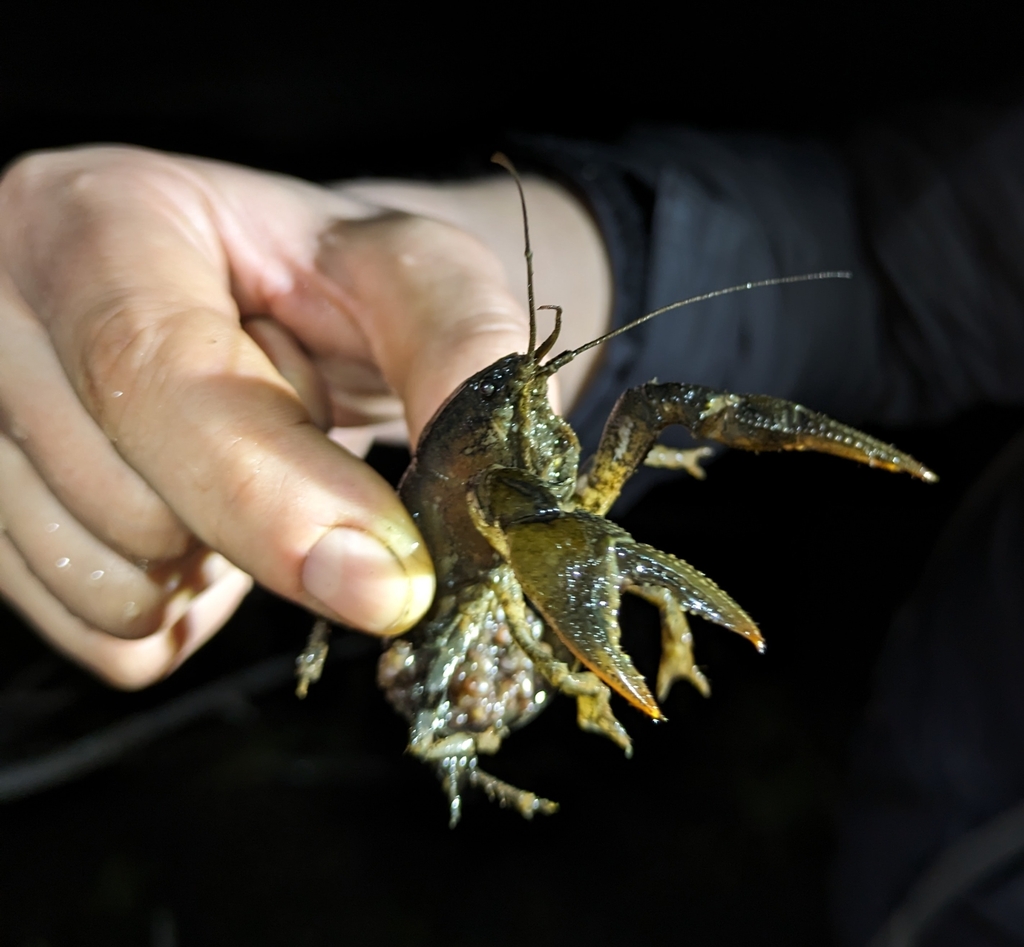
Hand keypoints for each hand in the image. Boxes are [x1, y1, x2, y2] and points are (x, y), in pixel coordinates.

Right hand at [0, 146, 609, 687]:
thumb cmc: (353, 281)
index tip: (387, 578)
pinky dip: (186, 609)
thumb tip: (405, 559)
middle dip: (264, 513)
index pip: (152, 377)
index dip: (273, 496)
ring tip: (249, 461)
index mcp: (99, 218)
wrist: (296, 302)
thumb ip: (456, 372)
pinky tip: (208, 518)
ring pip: (110, 587)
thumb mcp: (428, 281)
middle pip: (127, 504)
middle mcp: (2, 311)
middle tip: (301, 426)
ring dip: (223, 561)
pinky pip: (102, 637)